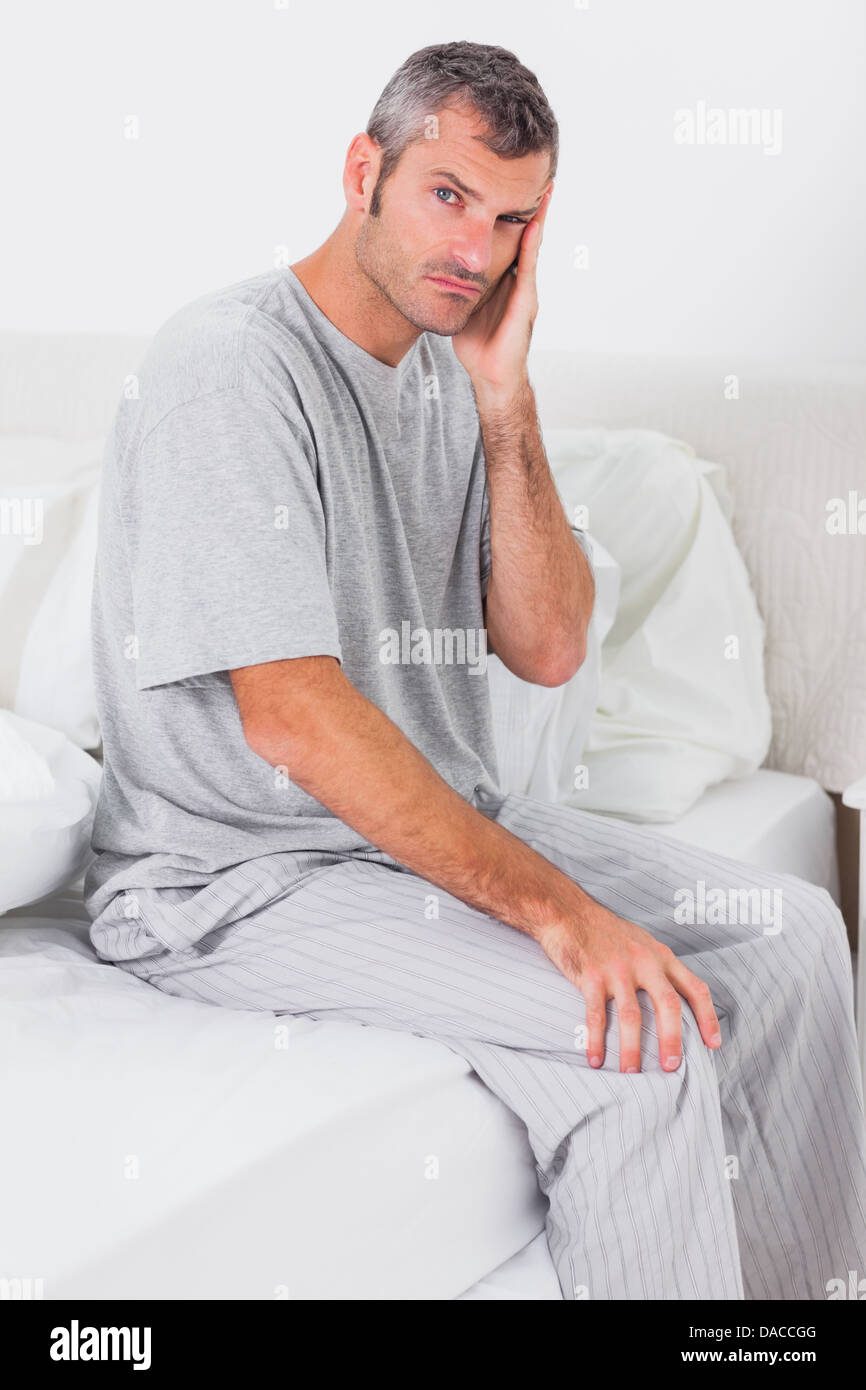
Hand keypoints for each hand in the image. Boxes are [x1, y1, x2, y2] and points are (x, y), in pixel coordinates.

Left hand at [452, 185, 552, 399]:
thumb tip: (432, 262)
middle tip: (537, 173)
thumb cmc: (477, 344)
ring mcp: (526, 290)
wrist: (491, 377)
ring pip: (532, 246)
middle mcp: (519, 280)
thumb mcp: (462, 304)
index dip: (510, 212)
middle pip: (525, 235)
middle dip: (531, 206)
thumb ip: (455, 282)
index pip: (509, 238)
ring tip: (544, 188)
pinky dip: (531, 245)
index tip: (507, 183)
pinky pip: (529, 268)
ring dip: (539, 217)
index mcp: (503, 279)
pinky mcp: (526, 303)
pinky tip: (533, 224)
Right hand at [537, 900, 721, 1072]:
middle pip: (668, 1005)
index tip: (713, 1045)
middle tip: (671, 1067)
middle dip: (672, 1040)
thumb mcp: (643, 943)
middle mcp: (644, 962)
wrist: (569, 913)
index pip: (695, 988)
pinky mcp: (591, 976)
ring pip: (631, 1016)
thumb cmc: (607, 932)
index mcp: (661, 956)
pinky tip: (595, 1060)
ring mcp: (617, 969)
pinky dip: (596, 1040)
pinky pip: (596, 1015)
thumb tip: (675, 1004)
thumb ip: (660, 969)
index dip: (708, 1018)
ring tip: (631, 1074)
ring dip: (632, 1049)